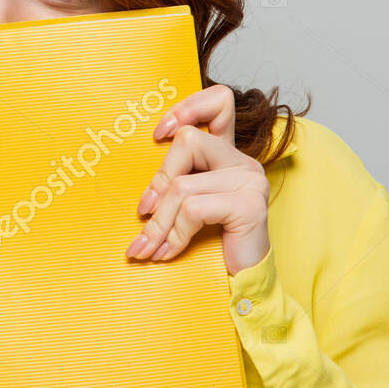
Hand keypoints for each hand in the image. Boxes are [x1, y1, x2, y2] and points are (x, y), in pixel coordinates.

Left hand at [125, 84, 269, 275]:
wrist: (243, 285)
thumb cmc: (210, 246)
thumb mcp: (186, 206)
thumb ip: (175, 181)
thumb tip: (138, 184)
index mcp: (227, 155)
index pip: (219, 103)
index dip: (188, 106)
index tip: (158, 133)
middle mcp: (244, 162)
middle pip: (188, 142)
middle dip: (158, 180)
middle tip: (143, 212)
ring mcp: (250, 181)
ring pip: (182, 185)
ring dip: (157, 222)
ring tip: (146, 247)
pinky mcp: (250, 205)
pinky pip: (193, 209)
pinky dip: (173, 234)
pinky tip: (166, 253)